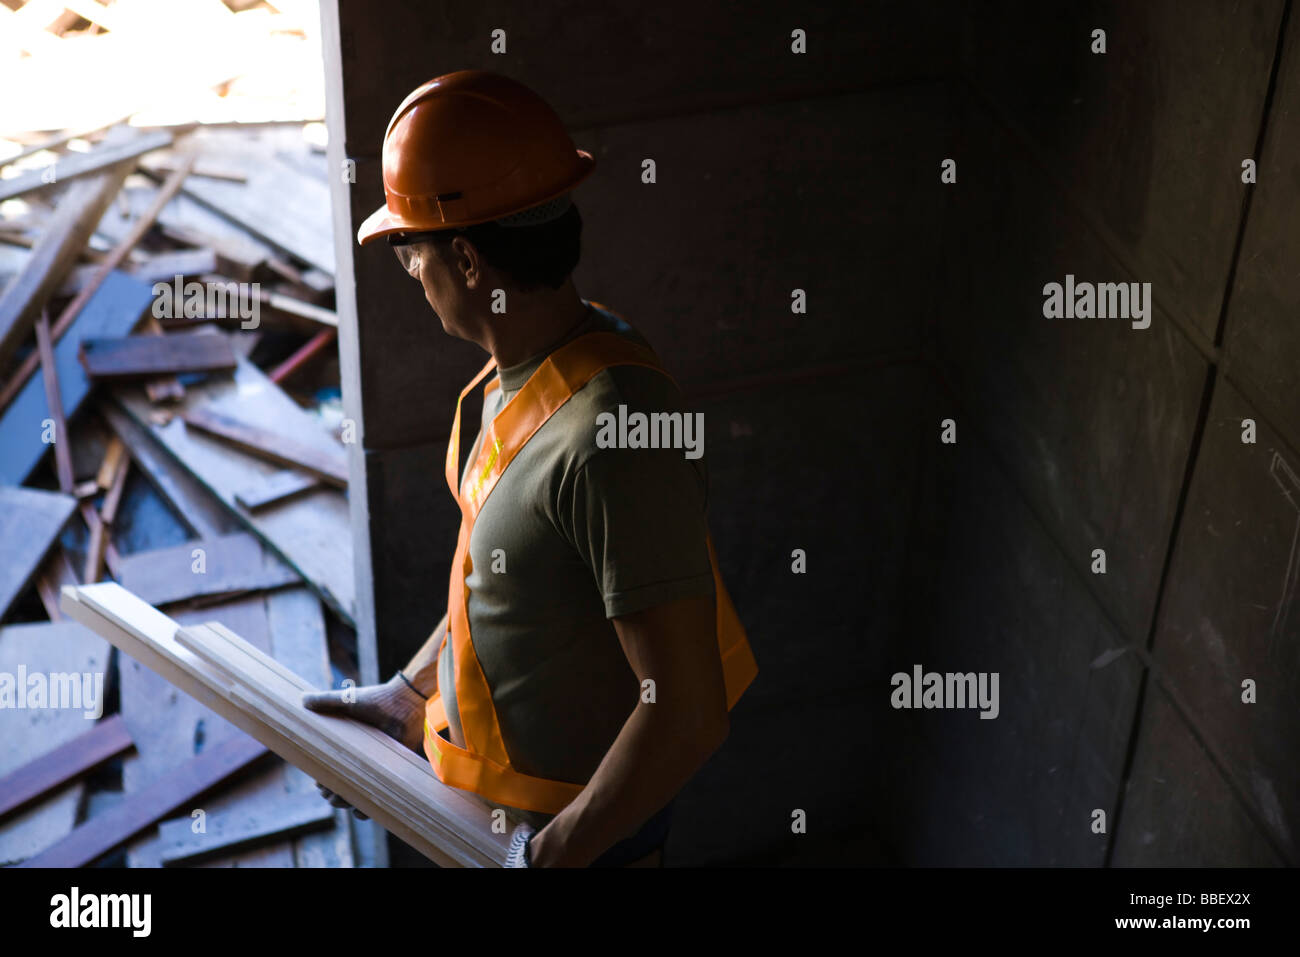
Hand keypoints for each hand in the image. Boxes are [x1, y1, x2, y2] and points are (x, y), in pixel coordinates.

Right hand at [302, 673, 428, 816]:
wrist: (406, 701)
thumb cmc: (377, 699)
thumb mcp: (347, 700)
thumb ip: (325, 700)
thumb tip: (301, 701)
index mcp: (346, 746)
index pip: (328, 771)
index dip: (322, 780)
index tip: (319, 782)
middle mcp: (359, 759)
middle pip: (340, 787)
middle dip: (331, 795)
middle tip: (329, 793)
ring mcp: (375, 767)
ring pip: (357, 796)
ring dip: (346, 804)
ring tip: (342, 800)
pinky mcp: (390, 772)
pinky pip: (379, 798)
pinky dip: (368, 808)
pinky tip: (359, 809)